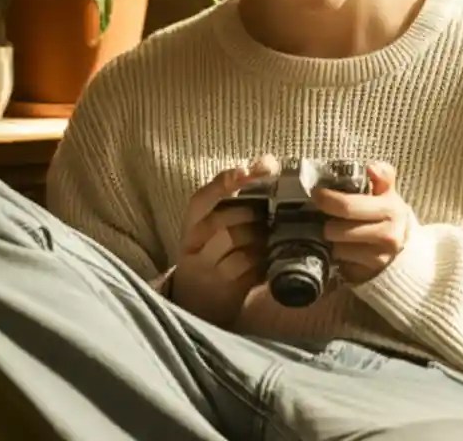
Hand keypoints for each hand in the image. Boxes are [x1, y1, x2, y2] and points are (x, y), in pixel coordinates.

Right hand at [171, 155, 278, 326]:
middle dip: (250, 215)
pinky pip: (249, 269)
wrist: (200, 300)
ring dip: (258, 237)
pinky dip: (264, 259)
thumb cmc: (213, 251)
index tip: (245, 172)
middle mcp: (194, 246)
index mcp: (191, 224)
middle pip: (223, 222)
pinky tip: (271, 256)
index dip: (222, 184)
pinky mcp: (228, 291)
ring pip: (235, 244)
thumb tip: (268, 161)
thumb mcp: (213, 224)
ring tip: (270, 234)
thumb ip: (236, 193)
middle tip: (267, 213)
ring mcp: (209, 270)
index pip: (201, 199)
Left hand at [315, 161, 417, 283]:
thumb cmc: (386, 217)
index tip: (317, 194)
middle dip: (325, 221)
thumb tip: (372, 166)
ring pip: (335, 247)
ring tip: (335, 232)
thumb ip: (383, 177)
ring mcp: (378, 258)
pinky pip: (339, 263)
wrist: (401, 249)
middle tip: (324, 215)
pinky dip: (336, 255)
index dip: (327, 199)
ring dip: (330, 240)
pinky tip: (341, 247)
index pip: (347, 205)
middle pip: (335, 229)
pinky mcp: (367, 274)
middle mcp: (388, 236)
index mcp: (391, 210)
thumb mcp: (387, 195)